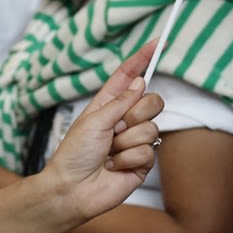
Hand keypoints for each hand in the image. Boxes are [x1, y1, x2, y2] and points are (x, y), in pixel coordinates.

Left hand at [44, 43, 163, 221]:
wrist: (73, 189)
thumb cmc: (74, 154)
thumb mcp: (93, 120)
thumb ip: (120, 101)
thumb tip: (140, 82)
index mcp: (107, 104)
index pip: (129, 77)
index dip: (143, 60)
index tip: (158, 43)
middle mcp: (123, 119)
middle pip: (151, 101)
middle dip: (135, 113)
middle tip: (116, 128)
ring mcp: (134, 140)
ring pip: (151, 127)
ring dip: (126, 141)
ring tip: (108, 153)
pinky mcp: (142, 161)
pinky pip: (149, 151)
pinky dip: (129, 158)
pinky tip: (114, 167)